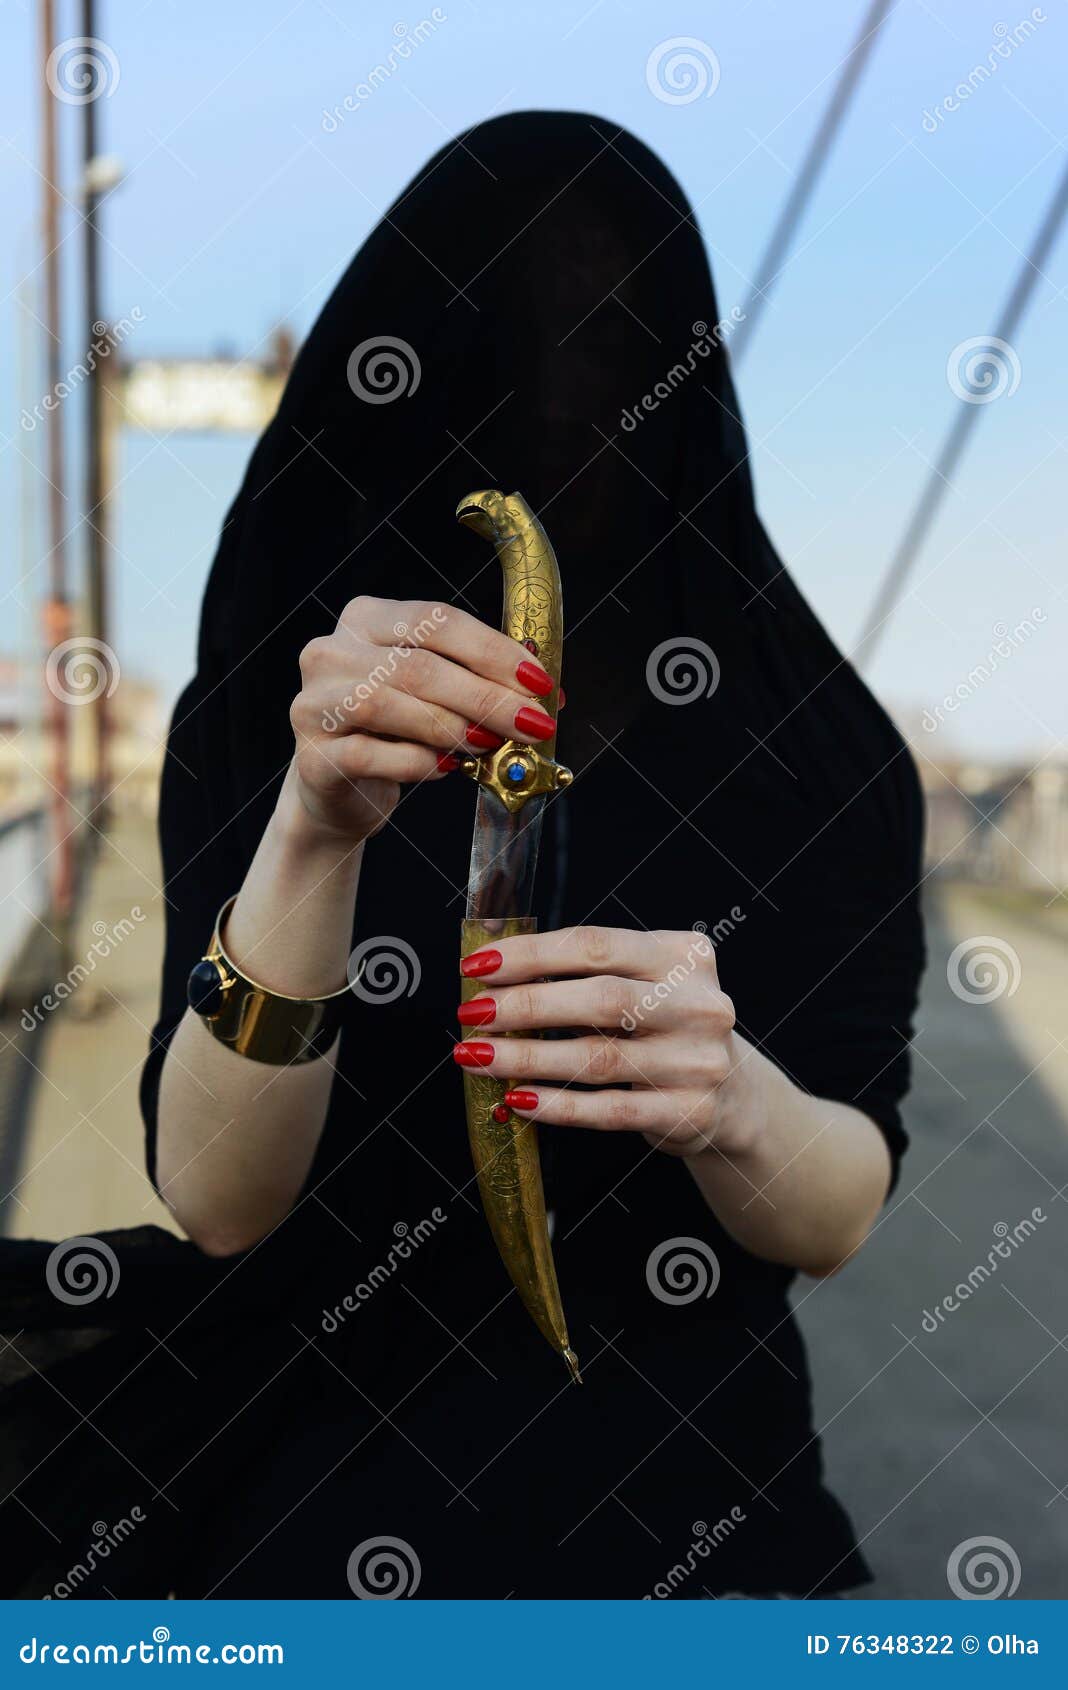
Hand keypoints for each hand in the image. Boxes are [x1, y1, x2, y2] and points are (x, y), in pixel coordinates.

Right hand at [287, 596, 557, 843]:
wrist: (338, 790)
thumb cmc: (395, 733)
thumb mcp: (438, 696)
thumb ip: (481, 684)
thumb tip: (548, 694)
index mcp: (366, 619)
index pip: (436, 620)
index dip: (492, 650)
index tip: (538, 681)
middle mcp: (331, 652)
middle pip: (418, 666)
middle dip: (487, 697)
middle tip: (532, 724)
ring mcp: (314, 703)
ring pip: (389, 705)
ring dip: (453, 727)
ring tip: (491, 745)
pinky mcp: (313, 757)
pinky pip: (373, 755)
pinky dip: (418, 763)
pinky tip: (447, 769)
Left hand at [453, 926, 759, 1157]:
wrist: (733, 1095)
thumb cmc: (664, 1027)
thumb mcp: (643, 984)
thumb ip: (584, 973)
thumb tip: (491, 971)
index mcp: (683, 955)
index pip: (596, 945)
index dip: (531, 954)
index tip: (477, 966)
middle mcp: (699, 1004)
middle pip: (600, 999)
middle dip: (524, 1005)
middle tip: (471, 1013)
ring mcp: (698, 1061)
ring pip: (597, 1058)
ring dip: (526, 1058)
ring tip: (476, 1056)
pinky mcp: (689, 1113)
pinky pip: (608, 1110)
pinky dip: (557, 1105)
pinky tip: (517, 1099)